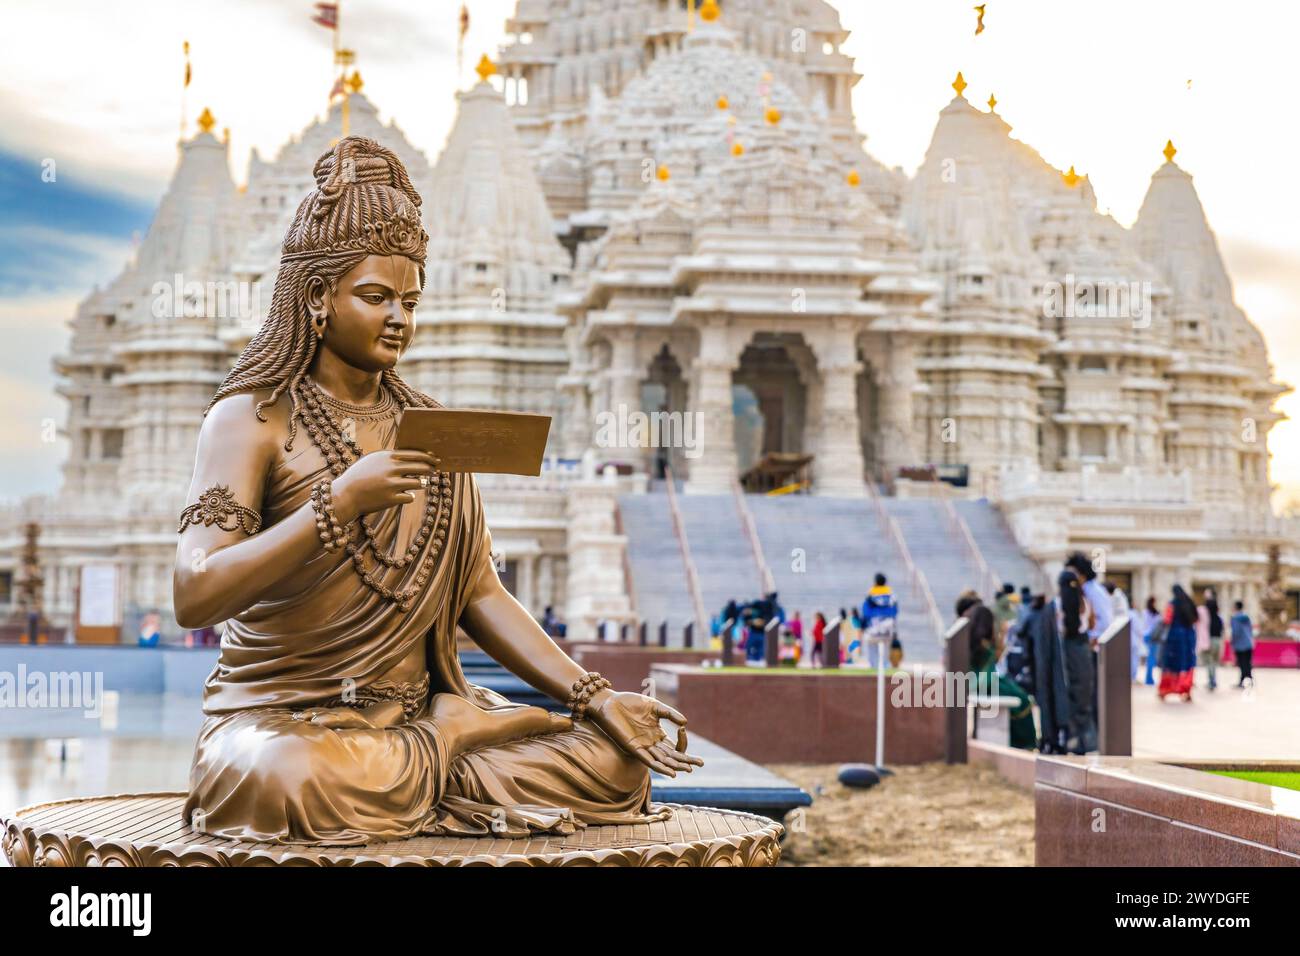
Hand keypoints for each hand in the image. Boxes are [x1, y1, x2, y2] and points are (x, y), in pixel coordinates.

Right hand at [331, 450, 440, 521]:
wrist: (345, 494)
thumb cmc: (359, 476)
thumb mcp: (373, 460)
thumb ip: (391, 457)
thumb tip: (411, 456)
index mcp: (387, 457)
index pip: (415, 454)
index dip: (428, 457)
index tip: (435, 459)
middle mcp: (391, 469)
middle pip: (420, 467)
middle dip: (430, 469)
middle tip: (435, 471)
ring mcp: (391, 485)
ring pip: (418, 482)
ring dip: (421, 483)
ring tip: (420, 483)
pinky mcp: (391, 499)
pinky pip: (410, 497)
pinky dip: (410, 496)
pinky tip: (407, 495)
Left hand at [587, 690, 702, 776]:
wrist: (610, 703)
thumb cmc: (631, 703)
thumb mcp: (654, 706)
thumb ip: (670, 714)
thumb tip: (685, 723)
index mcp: (657, 733)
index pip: (674, 745)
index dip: (683, 743)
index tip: (683, 730)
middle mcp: (652, 743)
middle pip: (672, 756)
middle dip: (686, 760)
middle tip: (701, 763)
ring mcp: (643, 747)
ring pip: (663, 761)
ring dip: (675, 766)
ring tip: (688, 769)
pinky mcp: (633, 749)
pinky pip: (649, 761)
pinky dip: (660, 767)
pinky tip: (671, 772)